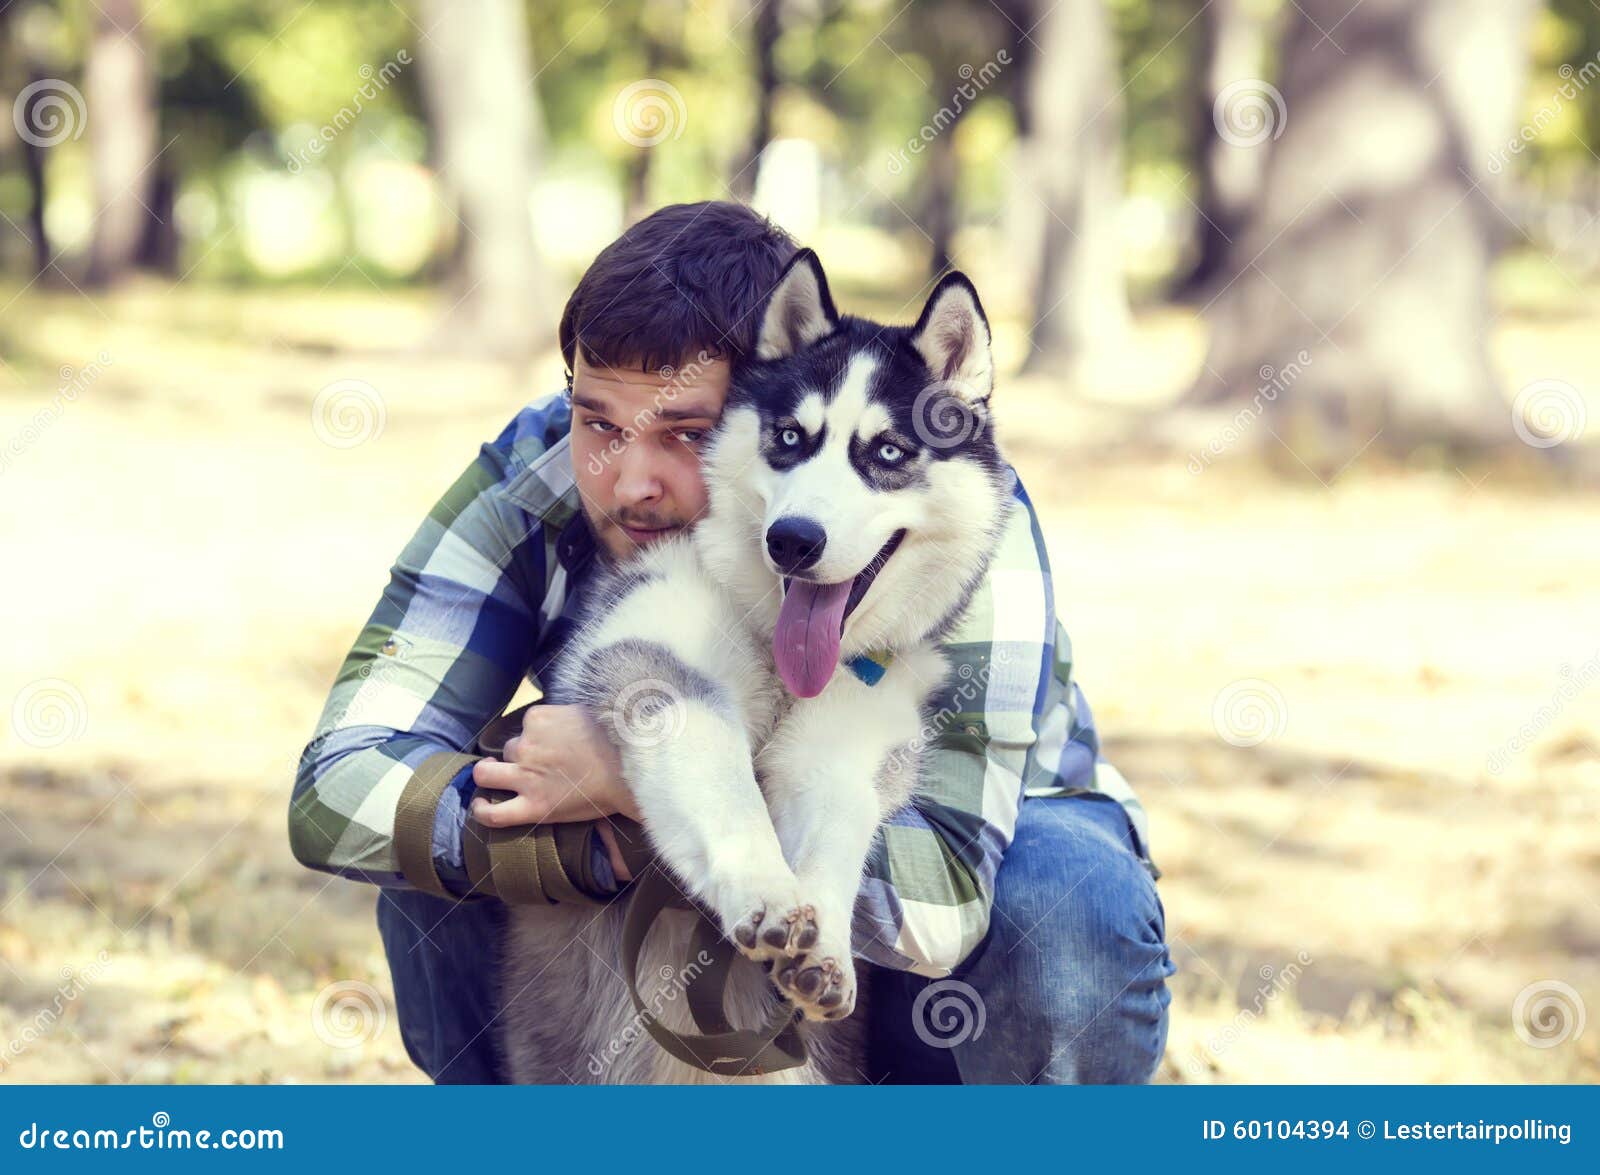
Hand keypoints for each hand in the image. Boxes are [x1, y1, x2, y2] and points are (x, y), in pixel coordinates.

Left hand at [470, 704, 640, 826]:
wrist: (632, 771)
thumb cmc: (618, 741)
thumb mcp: (589, 710)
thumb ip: (566, 715)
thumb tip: (564, 718)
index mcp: (538, 718)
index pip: (526, 727)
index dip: (537, 737)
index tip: (551, 745)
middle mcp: (526, 745)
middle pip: (510, 749)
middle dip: (519, 756)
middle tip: (536, 765)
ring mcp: (526, 777)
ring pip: (487, 773)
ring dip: (491, 774)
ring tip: (497, 779)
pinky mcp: (533, 806)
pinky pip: (493, 813)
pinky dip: (481, 810)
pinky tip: (480, 805)